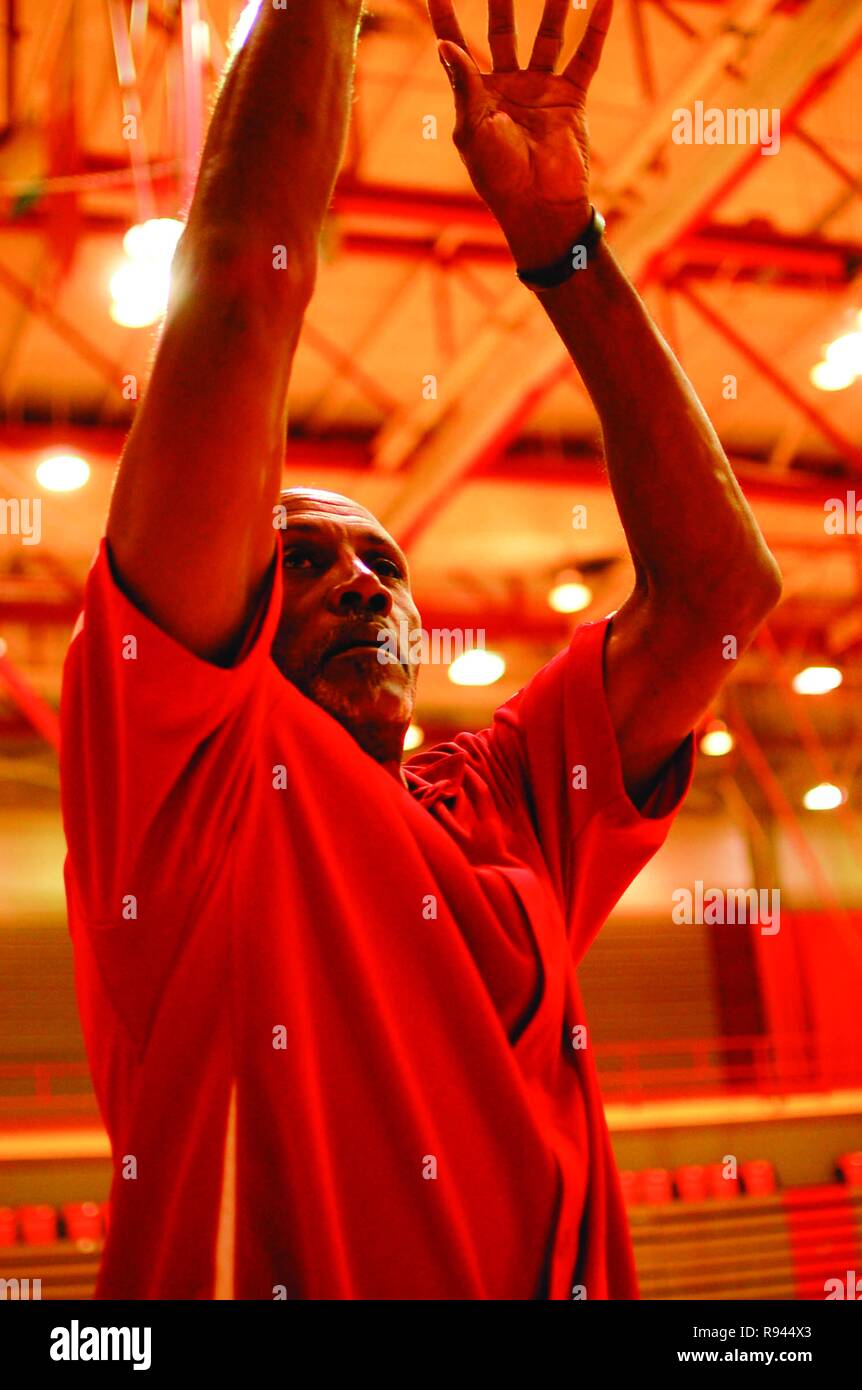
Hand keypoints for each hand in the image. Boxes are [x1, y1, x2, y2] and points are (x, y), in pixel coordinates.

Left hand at [428, 0, 611, 267]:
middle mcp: (509, 86)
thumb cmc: (499, 177)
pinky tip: (605, 0)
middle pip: (503, 29)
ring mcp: (541, 90)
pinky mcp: (571, 98)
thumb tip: (442, 43)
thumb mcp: (474, 130)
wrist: (540, 207)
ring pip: (547, 35)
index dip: (444, 16)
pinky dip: (596, 29)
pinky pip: (585, 56)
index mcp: (477, 95)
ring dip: (554, 4)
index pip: (457, 46)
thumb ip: (464, 84)